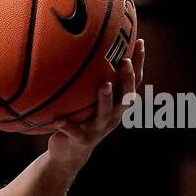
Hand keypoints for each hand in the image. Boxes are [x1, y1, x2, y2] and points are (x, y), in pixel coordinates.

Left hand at [46, 38, 145, 170]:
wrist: (69, 153)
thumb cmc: (79, 119)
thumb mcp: (88, 100)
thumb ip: (90, 80)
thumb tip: (84, 47)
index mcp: (116, 105)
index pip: (133, 82)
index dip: (139, 63)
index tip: (139, 41)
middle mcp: (112, 116)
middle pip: (126, 97)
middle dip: (127, 79)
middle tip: (125, 61)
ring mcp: (98, 129)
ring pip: (105, 114)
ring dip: (106, 98)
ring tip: (104, 84)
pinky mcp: (81, 140)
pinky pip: (74, 131)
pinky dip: (66, 125)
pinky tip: (57, 118)